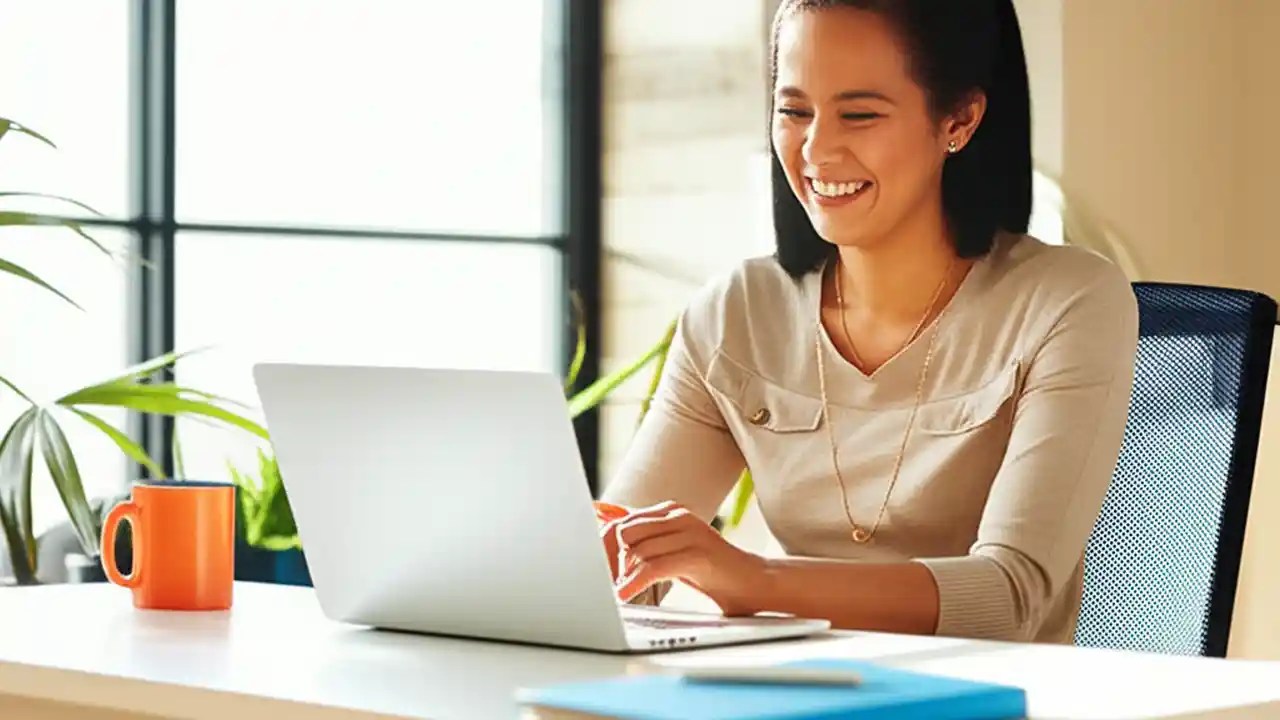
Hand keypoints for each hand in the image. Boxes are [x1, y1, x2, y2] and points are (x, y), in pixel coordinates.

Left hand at [604, 501, 766, 615]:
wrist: (755, 582)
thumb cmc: (711, 571)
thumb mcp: (672, 552)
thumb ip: (644, 544)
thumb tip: (605, 534)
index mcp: (669, 511)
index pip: (619, 521)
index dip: (601, 547)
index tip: (592, 569)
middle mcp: (677, 514)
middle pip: (622, 532)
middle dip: (608, 561)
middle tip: (604, 584)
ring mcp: (689, 531)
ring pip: (635, 550)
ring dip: (622, 575)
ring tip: (620, 592)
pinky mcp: (697, 553)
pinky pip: (653, 566)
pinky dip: (635, 583)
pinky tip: (628, 594)